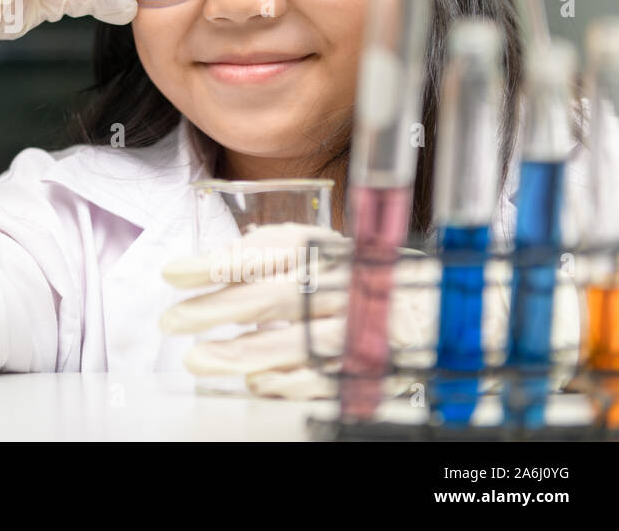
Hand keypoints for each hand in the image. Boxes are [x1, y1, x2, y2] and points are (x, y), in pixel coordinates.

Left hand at [159, 223, 580, 400]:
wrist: (457, 307)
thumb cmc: (376, 273)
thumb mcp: (331, 247)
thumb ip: (284, 246)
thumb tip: (232, 251)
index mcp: (328, 252)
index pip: (260, 255)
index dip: (213, 263)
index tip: (173, 272)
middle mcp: (340, 286)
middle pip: (266, 299)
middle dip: (212, 310)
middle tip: (171, 320)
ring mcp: (358, 327)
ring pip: (289, 342)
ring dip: (237, 353)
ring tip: (198, 358)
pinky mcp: (372, 364)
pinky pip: (322, 377)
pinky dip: (284, 381)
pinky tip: (253, 382)